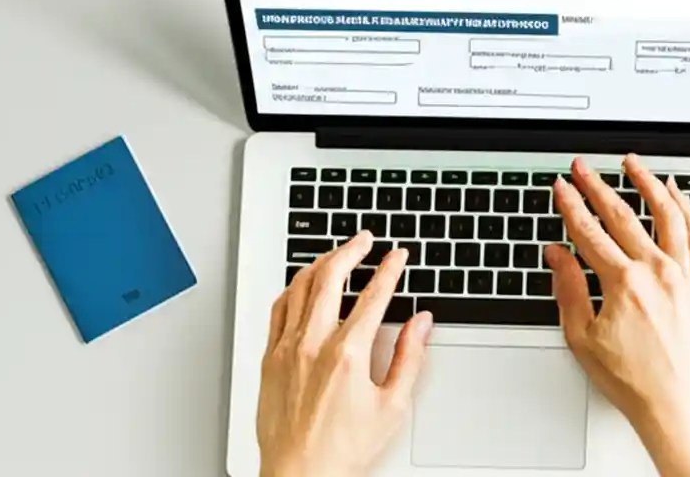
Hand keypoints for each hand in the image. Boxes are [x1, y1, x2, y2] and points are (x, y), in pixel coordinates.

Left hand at [257, 231, 433, 476]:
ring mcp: (287, 349)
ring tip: (336, 253)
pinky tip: (302, 285)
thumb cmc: (342, 451)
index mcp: (348, 353)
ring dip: (321, 262)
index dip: (390, 268)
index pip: (374, 295)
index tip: (398, 256)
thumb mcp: (393, 407)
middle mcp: (313, 344)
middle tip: (365, 239)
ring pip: (300, 286)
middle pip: (331, 276)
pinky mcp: (269, 359)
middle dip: (351, 249)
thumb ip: (409, 358)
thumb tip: (420, 325)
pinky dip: (292, 288)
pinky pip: (278, 309)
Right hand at [546, 155, 689, 476]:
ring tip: (632, 164)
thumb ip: (568, 289)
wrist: (677, 403)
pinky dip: (685, 209)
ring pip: (665, 214)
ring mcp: (681, 275)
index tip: (561, 188)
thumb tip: (557, 255)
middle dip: (597, 186)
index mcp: (623, 283)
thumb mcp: (583, 337)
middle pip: (622, 216)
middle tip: (583, 168)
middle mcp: (655, 272)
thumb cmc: (633, 380)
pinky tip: (675, 193)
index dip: (570, 206)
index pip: (589, 232)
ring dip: (646, 183)